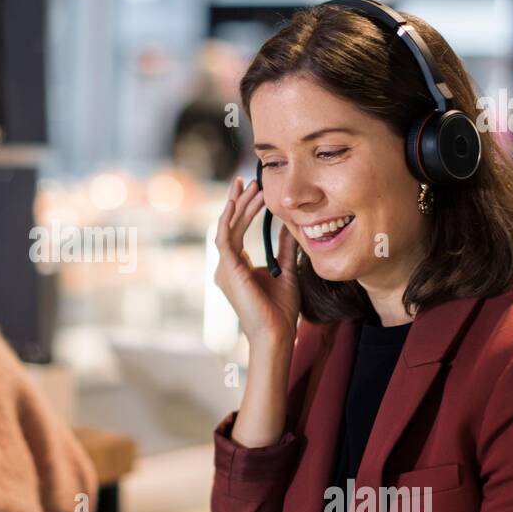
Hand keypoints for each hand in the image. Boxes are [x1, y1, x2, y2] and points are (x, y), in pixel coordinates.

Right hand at [213, 174, 300, 347]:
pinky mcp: (228, 269)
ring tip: (250, 186)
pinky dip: (229, 219)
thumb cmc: (280, 309)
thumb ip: (284, 248)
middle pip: (230, 225)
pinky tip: (236, 202)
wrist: (276, 331)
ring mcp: (224, 268)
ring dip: (238, 205)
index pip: (237, 230)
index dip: (244, 209)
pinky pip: (224, 238)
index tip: (254, 190)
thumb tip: (288, 226)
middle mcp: (226, 266)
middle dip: (239, 200)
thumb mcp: (286, 269)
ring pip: (228, 227)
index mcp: (237, 266)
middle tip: (248, 179)